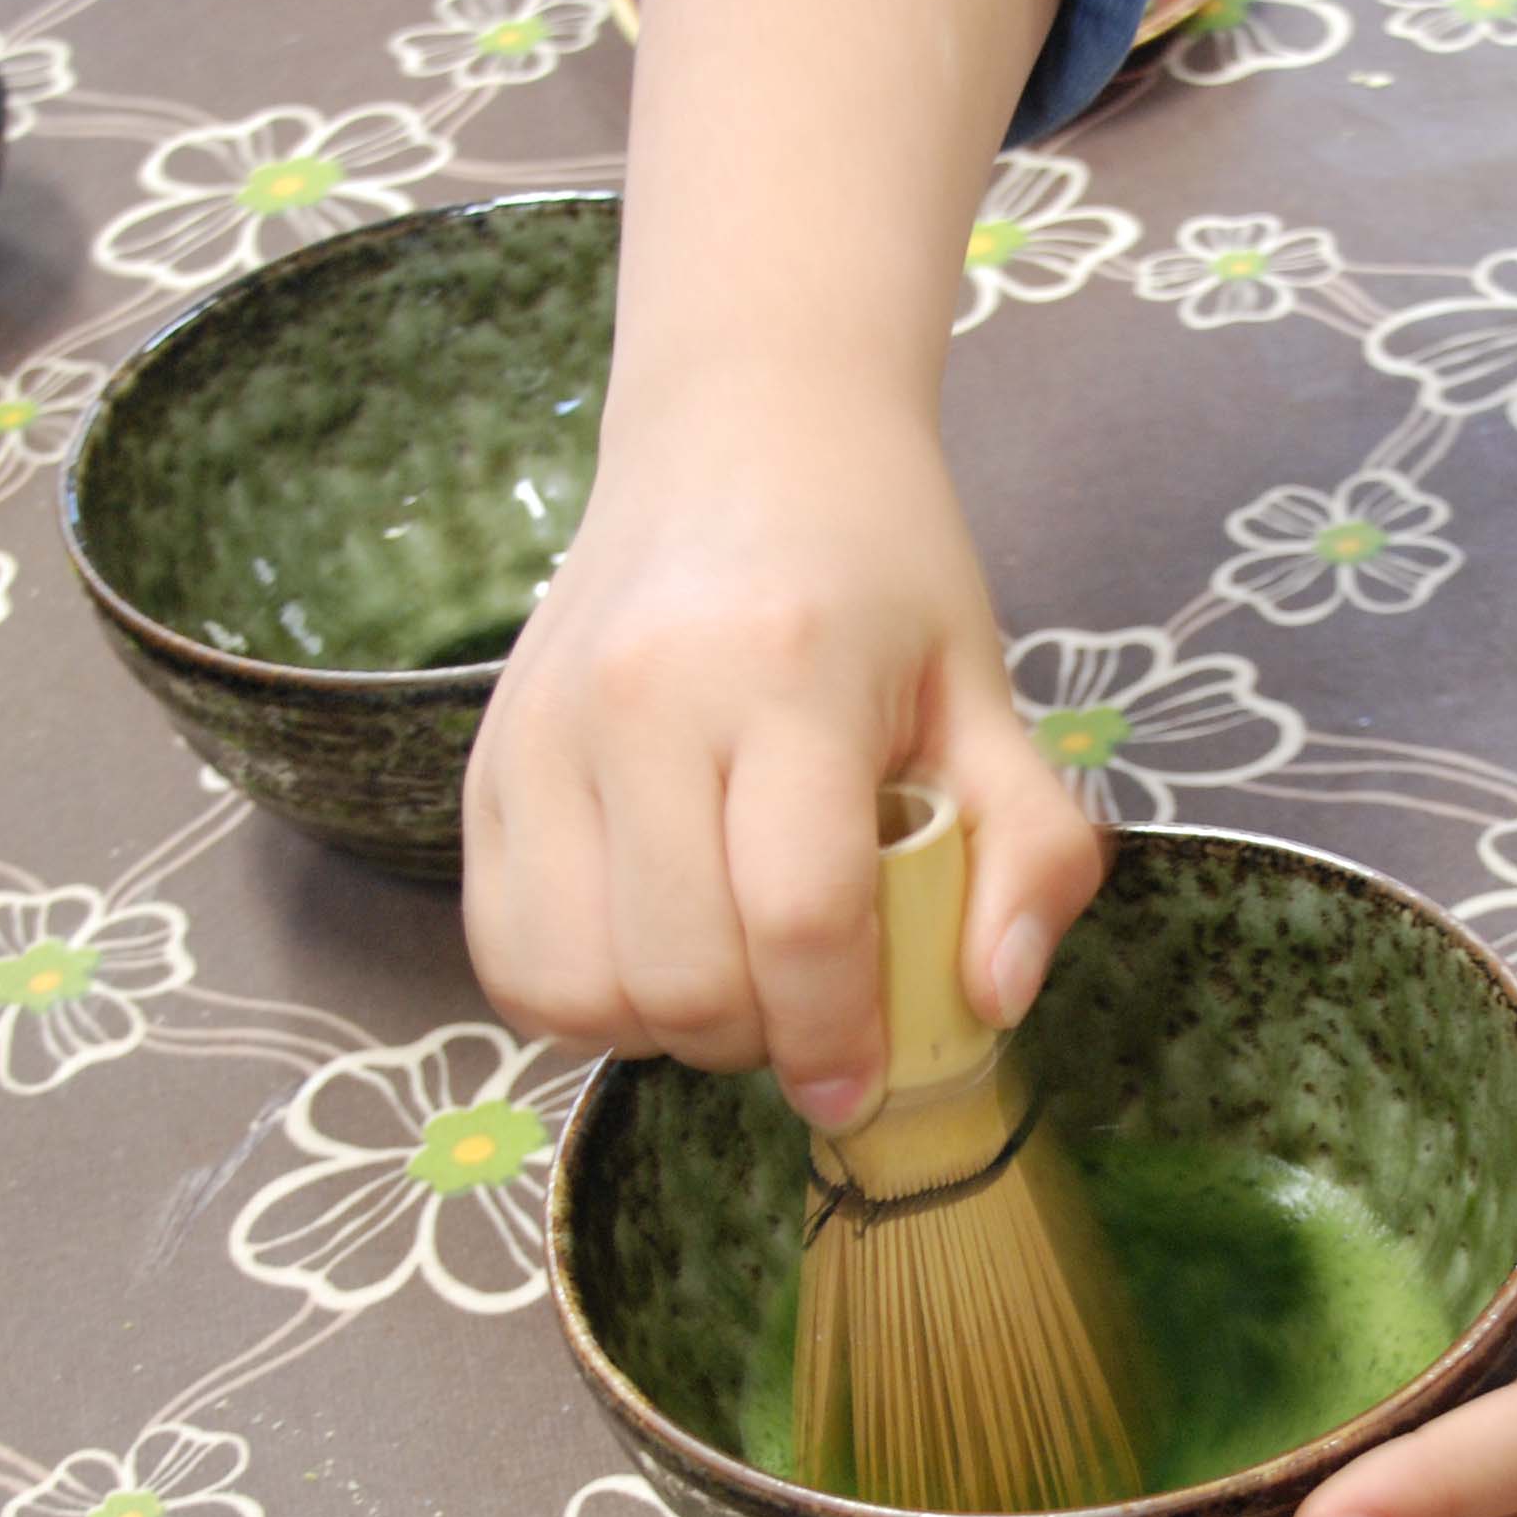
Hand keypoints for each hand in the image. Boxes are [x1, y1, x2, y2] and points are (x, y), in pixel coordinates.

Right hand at [459, 387, 1099, 1122]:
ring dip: (660, 1030)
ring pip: (572, 985)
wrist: (741, 430)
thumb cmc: (879, 567)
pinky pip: (503, 952)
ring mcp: (542, 732)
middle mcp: (640, 699)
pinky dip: (579, 997)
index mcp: (785, 674)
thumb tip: (997, 998)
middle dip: (756, 1042)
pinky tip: (651, 951)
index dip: (837, 1036)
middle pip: (679, 973)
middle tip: (806, 1015)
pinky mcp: (485, 763)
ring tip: (728, 980)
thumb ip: (1031, 847)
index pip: (798, 916)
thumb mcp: (986, 690)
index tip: (862, 1086)